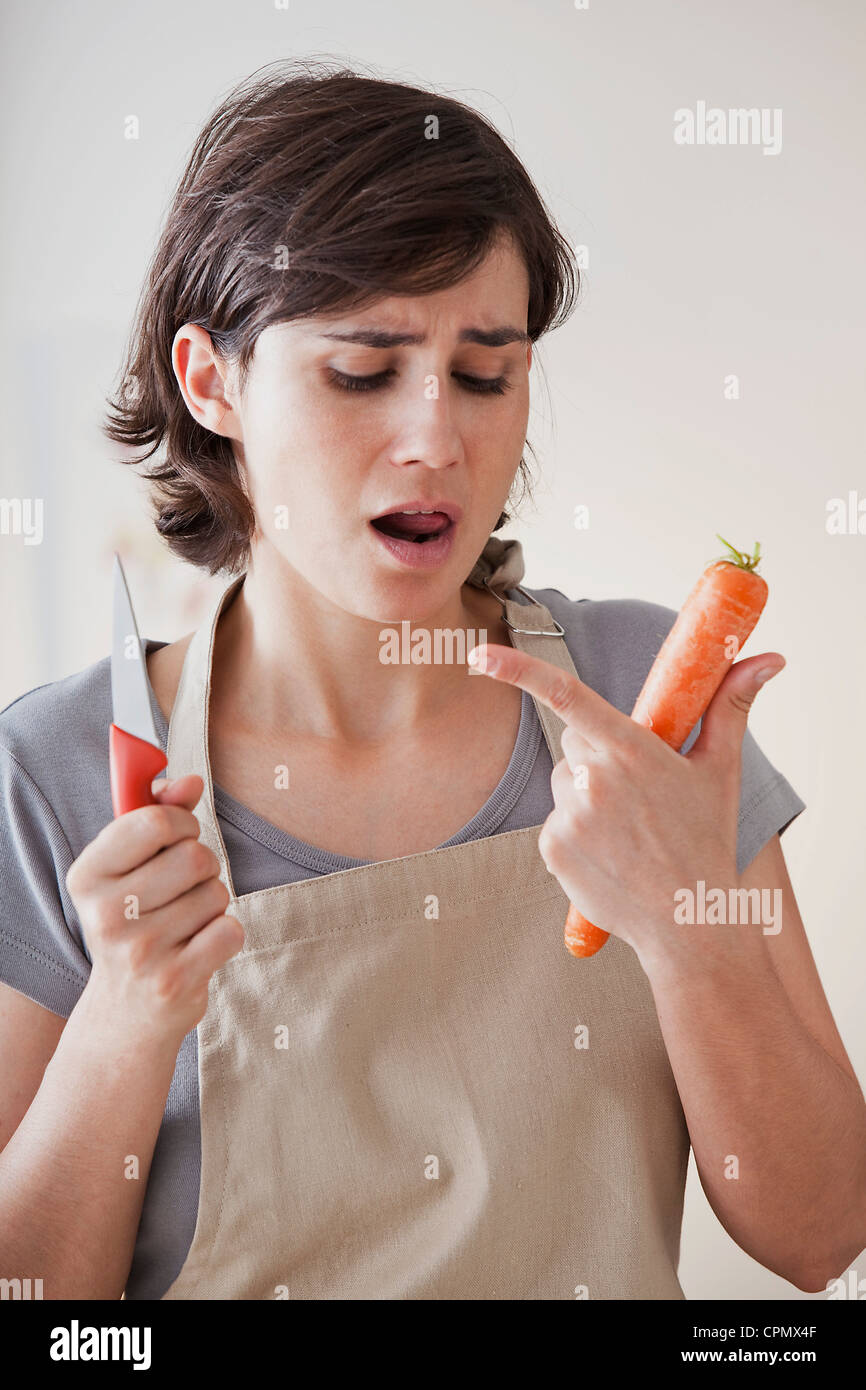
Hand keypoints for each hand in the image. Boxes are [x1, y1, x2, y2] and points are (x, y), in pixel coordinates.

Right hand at [66, 774, 243, 1045]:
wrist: (125, 1013)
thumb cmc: (134, 922)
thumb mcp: (130, 868)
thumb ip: (156, 814)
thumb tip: (189, 780)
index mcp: (87, 877)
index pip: (153, 820)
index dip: (181, 821)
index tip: (180, 835)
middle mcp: (106, 915)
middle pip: (194, 856)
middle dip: (203, 866)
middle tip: (184, 888)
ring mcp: (140, 952)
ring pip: (216, 892)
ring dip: (212, 902)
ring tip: (186, 923)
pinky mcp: (175, 981)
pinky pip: (230, 929)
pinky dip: (224, 934)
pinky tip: (198, 948)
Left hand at [467, 642, 784, 962]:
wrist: (688, 922)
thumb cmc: (707, 841)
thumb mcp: (721, 769)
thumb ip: (731, 705)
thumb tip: (770, 658)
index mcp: (631, 750)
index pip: (565, 695)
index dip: (518, 671)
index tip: (482, 655)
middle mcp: (593, 779)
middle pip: (574, 741)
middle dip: (598, 753)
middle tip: (639, 791)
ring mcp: (568, 816)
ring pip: (565, 781)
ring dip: (588, 794)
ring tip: (629, 830)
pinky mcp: (551, 849)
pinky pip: (556, 821)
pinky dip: (576, 831)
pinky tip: (611, 853)